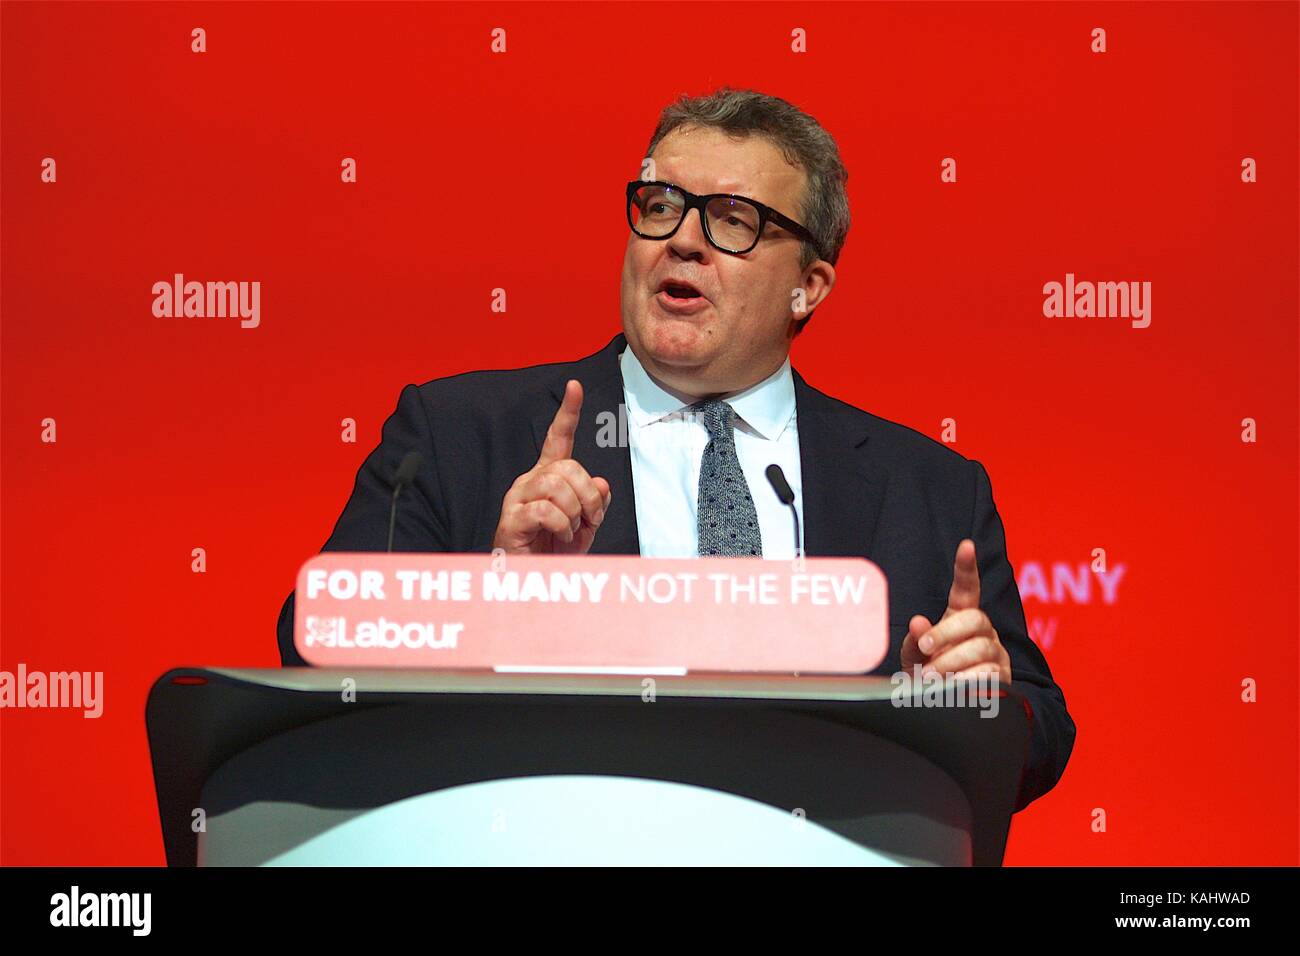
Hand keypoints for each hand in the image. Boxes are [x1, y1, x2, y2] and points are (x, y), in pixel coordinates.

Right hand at [492, 379, 612, 554]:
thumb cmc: (556, 552)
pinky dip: (562, 525)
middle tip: (591, 520)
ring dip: (575, 512)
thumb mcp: (586, 525)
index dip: (568, 413)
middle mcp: (530, 481)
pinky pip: (545, 510)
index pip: (558, 438)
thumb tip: (602, 482)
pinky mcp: (511, 519)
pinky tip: (561, 536)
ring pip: (557, 485)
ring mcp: (517, 498)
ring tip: (572, 531)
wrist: (533, 580)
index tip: (575, 386)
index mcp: (548, 477)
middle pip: (568, 466)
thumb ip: (596, 502)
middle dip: (589, 495)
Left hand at [899, 539, 1012, 685]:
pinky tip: (952, 686)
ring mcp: (996, 653)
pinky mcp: (1003, 677)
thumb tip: (918, 623)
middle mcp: (983, 630)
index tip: (966, 546)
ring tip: (930, 675)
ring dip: (952, 661)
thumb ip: (915, 640)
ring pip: (981, 647)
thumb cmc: (928, 675)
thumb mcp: (914, 657)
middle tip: (924, 648)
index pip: (967, 589)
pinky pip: (989, 673)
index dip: (967, 568)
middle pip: (975, 618)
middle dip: (947, 633)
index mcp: (960, 618)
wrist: (944, 709)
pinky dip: (966, 680)